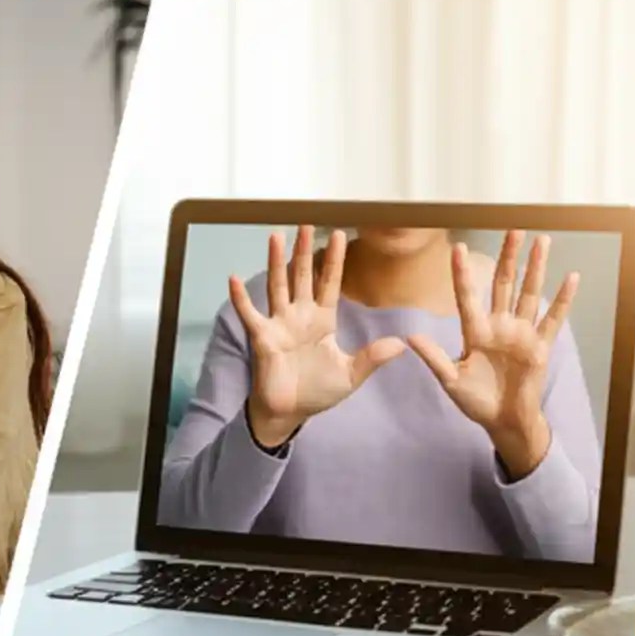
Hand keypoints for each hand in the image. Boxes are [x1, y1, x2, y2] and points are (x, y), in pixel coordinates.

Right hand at [230, 225, 406, 446]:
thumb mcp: (349, 375)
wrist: (289, 413)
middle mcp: (300, 316)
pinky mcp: (262, 337)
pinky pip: (250, 314)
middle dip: (305, 250)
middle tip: (305, 222)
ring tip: (274, 236)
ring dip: (275, 261)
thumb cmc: (316, 393)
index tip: (340, 234)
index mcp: (323, 321)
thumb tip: (400, 344)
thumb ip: (371, 358)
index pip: (330, 283)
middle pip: (303, 276)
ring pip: (278, 286)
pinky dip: (241, 298)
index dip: (334, 260)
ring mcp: (279, 324)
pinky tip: (234, 279)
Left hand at [408, 231, 578, 477]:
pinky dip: (563, 300)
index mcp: (475, 331)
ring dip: (536, 268)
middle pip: (503, 284)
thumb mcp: (450, 380)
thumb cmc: (475, 401)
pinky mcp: (540, 347)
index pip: (467, 295)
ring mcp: (521, 334)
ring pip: (530, 293)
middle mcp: (499, 326)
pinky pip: (553, 319)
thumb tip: (410, 338)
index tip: (458, 247)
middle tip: (513, 230)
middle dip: (508, 258)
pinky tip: (571, 278)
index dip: (462, 273)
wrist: (503, 421)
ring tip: (542, 241)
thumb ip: (434, 358)